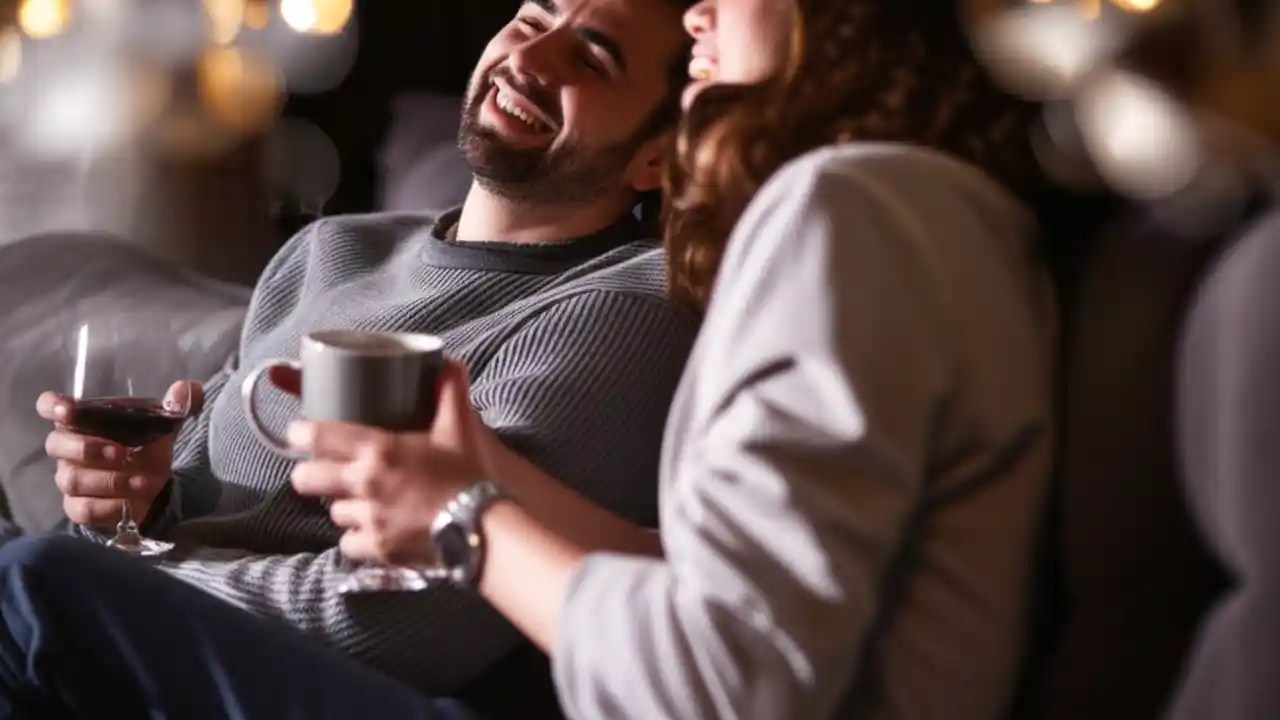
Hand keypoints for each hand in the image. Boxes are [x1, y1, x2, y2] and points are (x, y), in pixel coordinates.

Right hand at [37, 381, 202, 527]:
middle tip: (122, 452)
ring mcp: (70, 479)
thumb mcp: (164, 425)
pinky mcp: (78, 507)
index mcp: (83, 421)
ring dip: (110, 480)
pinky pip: (83, 509)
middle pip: (56, 445)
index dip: (53, 405)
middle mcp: (68, 450)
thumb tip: (187, 388)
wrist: (150, 487)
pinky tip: (132, 503)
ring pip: (72, 480)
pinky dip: (110, 507)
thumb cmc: (146, 447)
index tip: (67, 409)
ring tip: (143, 481)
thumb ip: (176, 404)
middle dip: (87, 448)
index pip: (50, 405)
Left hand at [290, 360, 488, 565]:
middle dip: (310, 475)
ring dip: (344, 507)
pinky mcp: (377, 549)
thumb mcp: (460, 429)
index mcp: (377, 450)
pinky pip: (350, 545)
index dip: (300, 434)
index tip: (298, 433)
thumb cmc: (468, 474)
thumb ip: (450, 393)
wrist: (483, 526)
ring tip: (361, 504)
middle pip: (307, 480)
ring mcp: (368, 520)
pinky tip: (372, 533)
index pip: (316, 437)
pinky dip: (358, 540)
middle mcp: (363, 484)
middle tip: (323, 472)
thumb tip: (450, 363)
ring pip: (333, 513)